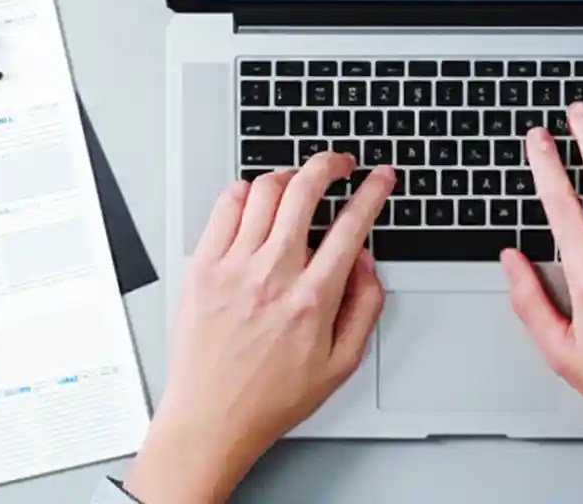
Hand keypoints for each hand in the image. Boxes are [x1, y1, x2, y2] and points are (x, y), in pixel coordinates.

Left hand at [126, 153, 392, 503]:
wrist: (211, 419)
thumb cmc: (270, 398)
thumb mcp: (341, 365)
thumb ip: (364, 308)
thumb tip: (365, 262)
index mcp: (312, 299)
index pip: (351, 225)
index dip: (372, 192)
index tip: (379, 178)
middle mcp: (272, 275)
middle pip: (306, 190)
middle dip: (331, 164)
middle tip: (340, 164)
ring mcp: (233, 267)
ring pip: (265, 190)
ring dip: (290, 175)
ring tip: (300, 181)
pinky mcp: (202, 267)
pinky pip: (225, 207)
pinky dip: (245, 191)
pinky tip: (256, 199)